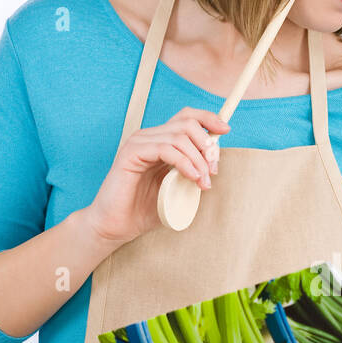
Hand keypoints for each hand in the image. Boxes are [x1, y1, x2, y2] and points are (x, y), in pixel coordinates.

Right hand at [85, 107, 230, 243]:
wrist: (116, 225)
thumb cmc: (143, 210)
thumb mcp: (177, 188)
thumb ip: (192, 173)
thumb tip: (214, 163)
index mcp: (160, 142)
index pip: (186, 117)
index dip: (208, 118)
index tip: (225, 130)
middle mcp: (149, 137)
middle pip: (187, 123)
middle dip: (207, 146)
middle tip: (213, 171)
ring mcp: (139, 142)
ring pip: (179, 136)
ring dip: (198, 159)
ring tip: (204, 182)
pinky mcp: (131, 153)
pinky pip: (165, 148)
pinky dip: (184, 162)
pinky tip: (192, 177)